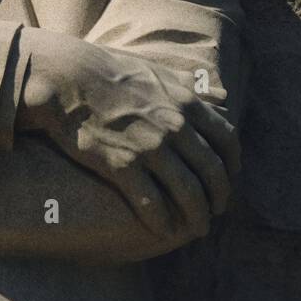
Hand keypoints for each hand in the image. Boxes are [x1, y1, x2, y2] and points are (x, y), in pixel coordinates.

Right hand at [17, 30, 238, 238]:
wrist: (68, 78)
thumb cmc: (108, 70)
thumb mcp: (157, 70)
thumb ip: (189, 85)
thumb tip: (217, 96)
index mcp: (186, 104)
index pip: (227, 141)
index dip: (232, 165)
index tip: (229, 178)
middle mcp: (175, 127)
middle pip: (212, 172)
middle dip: (219, 197)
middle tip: (216, 211)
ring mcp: (150, 148)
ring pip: (187, 192)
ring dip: (197, 216)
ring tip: (197, 229)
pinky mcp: (122, 165)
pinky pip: (151, 201)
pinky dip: (162, 221)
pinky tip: (164, 231)